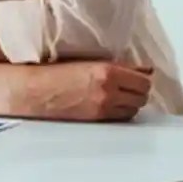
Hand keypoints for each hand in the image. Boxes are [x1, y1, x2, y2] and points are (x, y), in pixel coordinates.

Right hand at [21, 61, 153, 121]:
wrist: (37, 91)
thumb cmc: (57, 72)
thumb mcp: (89, 61)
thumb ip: (119, 65)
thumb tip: (145, 69)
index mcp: (107, 71)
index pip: (143, 80)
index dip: (143, 78)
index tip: (139, 76)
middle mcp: (109, 91)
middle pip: (142, 96)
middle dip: (139, 91)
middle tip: (130, 86)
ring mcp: (104, 108)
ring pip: (134, 109)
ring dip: (132, 102)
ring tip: (121, 96)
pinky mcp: (98, 120)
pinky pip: (122, 118)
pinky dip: (122, 112)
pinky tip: (112, 105)